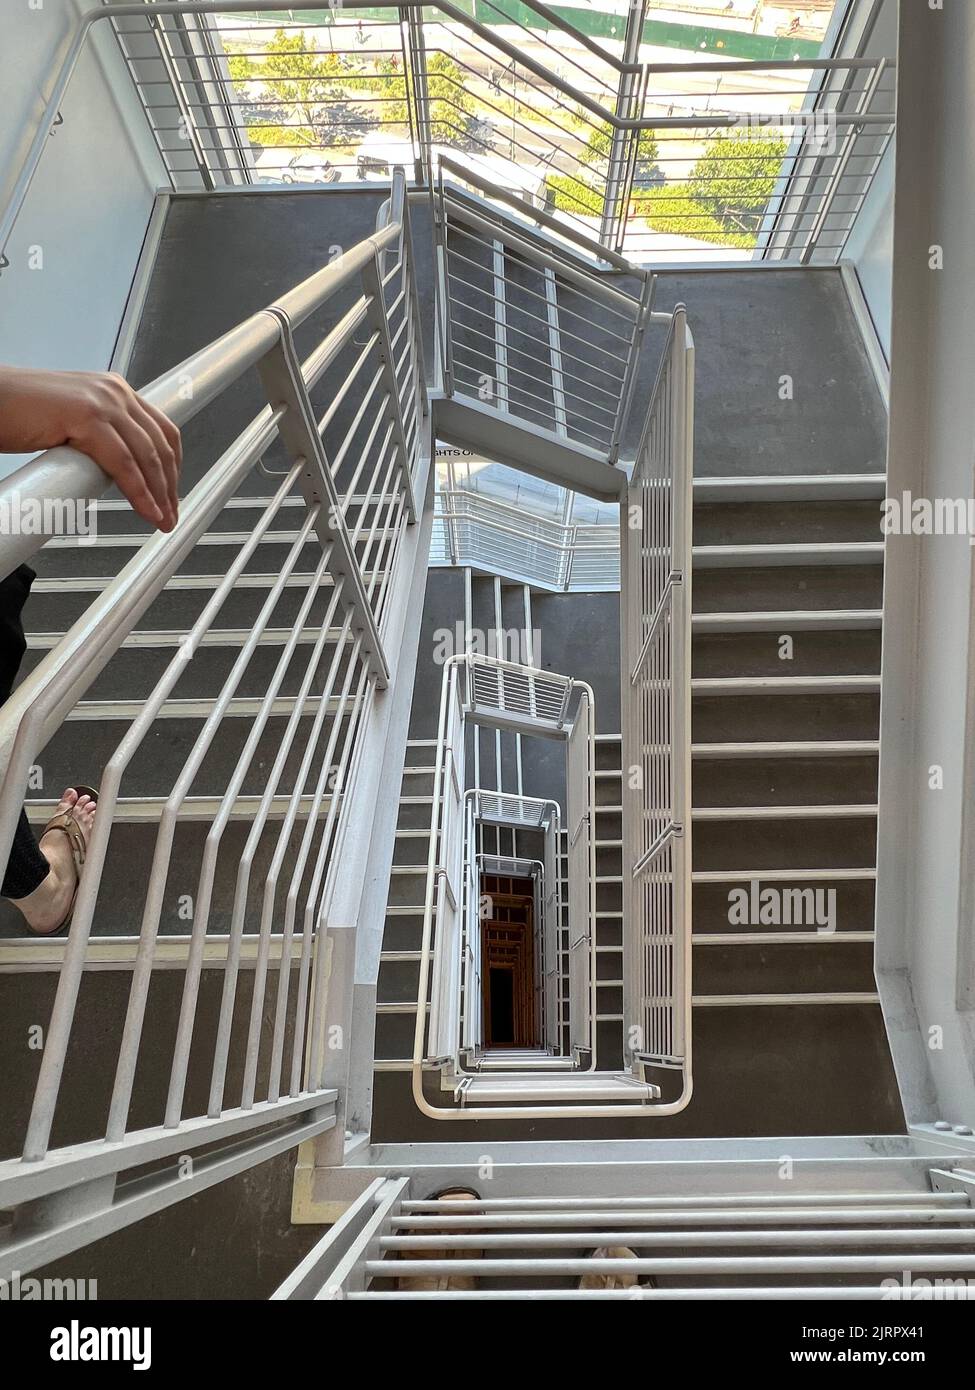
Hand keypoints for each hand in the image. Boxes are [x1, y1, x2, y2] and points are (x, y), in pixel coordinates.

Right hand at [0, 366, 180, 530]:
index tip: (173, 494)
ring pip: (147, 456)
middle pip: (160, 445)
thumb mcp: (73, 423)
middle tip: (171, 514)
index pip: (160, 430)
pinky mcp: (87, 417)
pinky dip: (140, 492)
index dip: (173, 466)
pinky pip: (124, 464)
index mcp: (113, 389)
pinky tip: (147, 511)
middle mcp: (114, 391)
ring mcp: (102, 401)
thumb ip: (100, 437)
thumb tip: (121, 471)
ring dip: (160, 495)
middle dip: (170, 486)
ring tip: (162, 519)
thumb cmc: (20, 413)